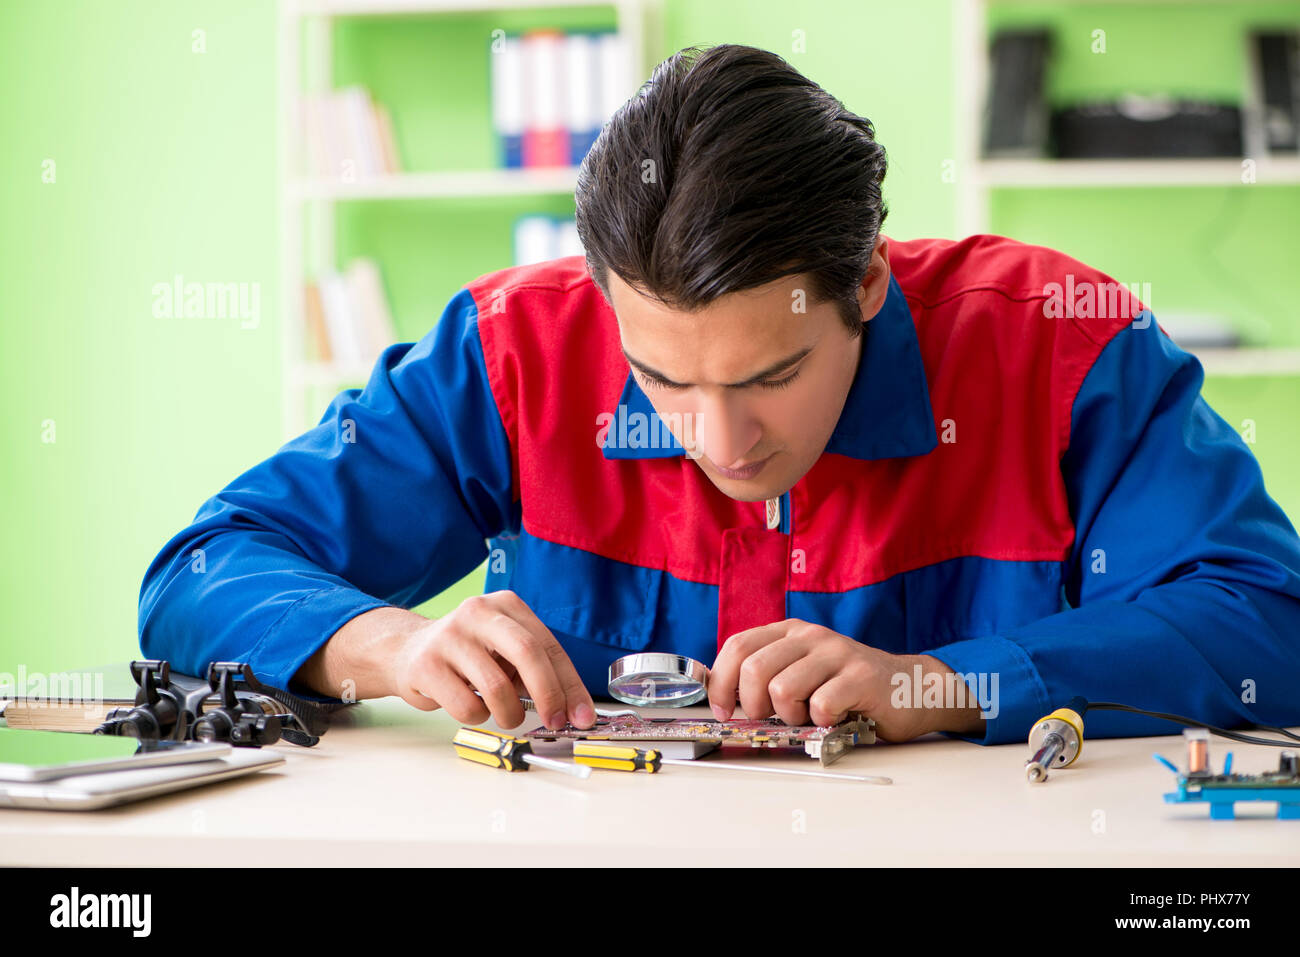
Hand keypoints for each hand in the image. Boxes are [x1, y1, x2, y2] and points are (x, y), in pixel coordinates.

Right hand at [389, 590, 595, 730]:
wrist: (406, 651)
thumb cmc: (469, 656)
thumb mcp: (504, 652)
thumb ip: (535, 672)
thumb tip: (572, 710)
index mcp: (506, 606)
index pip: (548, 646)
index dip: (570, 684)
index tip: (582, 715)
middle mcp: (478, 612)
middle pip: (527, 654)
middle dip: (549, 695)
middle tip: (555, 722)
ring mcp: (449, 637)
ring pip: (496, 689)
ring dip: (508, 714)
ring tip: (504, 715)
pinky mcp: (426, 665)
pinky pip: (466, 706)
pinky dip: (476, 717)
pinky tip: (469, 704)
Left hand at [707, 619, 972, 741]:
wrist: (910, 689)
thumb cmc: (849, 688)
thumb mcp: (802, 673)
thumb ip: (767, 677)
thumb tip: (724, 700)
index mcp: (789, 632)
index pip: (738, 647)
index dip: (722, 682)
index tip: (725, 711)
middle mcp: (811, 636)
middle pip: (755, 669)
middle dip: (754, 705)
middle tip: (774, 718)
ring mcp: (837, 653)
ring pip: (782, 689)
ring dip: (790, 716)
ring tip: (810, 716)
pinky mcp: (861, 676)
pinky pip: (820, 704)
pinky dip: (821, 722)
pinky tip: (836, 717)